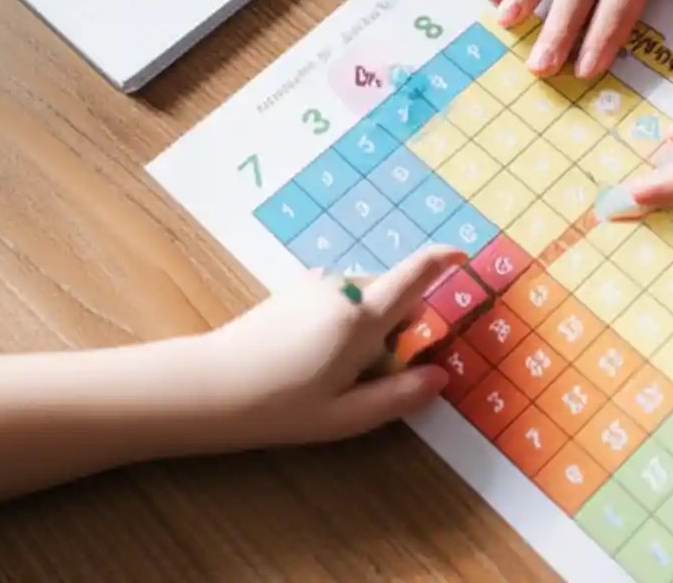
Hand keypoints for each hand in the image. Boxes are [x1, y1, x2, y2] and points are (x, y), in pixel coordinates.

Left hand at [207, 245, 466, 444]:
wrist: (208, 387)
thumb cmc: (279, 407)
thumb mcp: (346, 416)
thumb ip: (399, 395)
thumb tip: (441, 376)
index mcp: (360, 318)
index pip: (414, 276)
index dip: (443, 260)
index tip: (464, 255)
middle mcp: (341, 289)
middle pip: (391, 292)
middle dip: (401, 323)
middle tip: (379, 372)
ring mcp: (314, 285)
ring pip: (364, 296)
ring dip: (370, 323)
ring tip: (340, 371)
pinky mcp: (293, 290)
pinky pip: (339, 296)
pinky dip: (346, 320)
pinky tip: (317, 356)